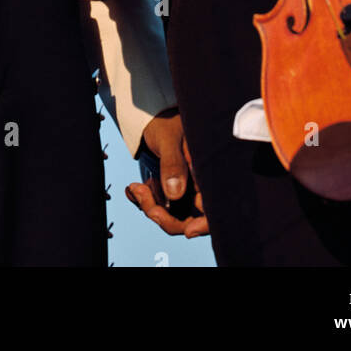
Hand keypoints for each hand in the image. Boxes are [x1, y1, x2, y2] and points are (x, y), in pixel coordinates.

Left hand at [127, 112, 208, 238]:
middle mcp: (201, 186)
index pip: (215, 208)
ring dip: (152, 207)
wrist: (153, 119)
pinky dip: (146, 202)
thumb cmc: (166, 123)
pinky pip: (160, 207)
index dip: (206, 224)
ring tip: (136, 188)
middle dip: (168, 218)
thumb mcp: (168, 138)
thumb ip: (172, 163)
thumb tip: (175, 194)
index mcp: (208, 173)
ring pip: (174, 216)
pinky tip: (134, 188)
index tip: (188, 231)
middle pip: (193, 219)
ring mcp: (186, 191)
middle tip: (146, 202)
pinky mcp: (171, 192)